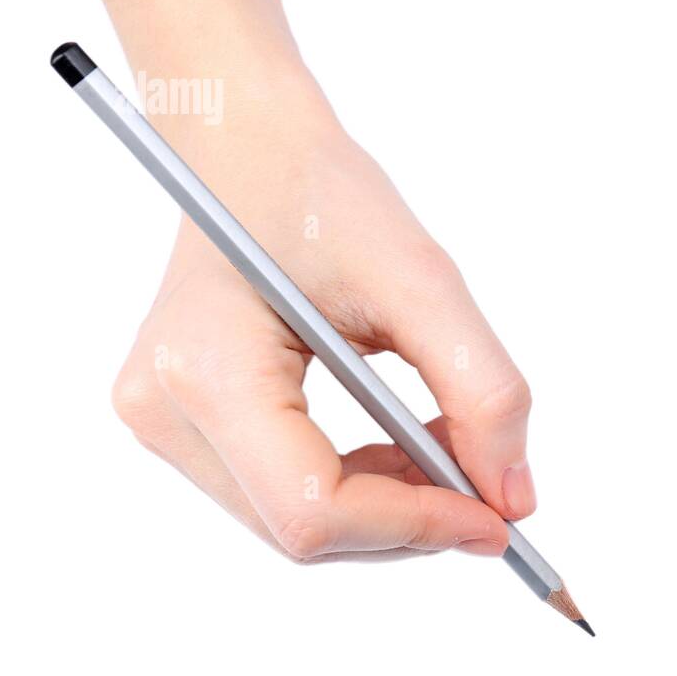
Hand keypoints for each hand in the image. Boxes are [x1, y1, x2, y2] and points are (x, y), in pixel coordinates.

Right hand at [110, 68, 535, 561]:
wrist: (249, 146)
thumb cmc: (319, 189)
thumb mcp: (421, 278)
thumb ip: (480, 390)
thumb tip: (512, 496)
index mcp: (207, 370)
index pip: (312, 511)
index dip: (416, 525)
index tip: (497, 517)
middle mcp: (164, 411)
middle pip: (303, 529)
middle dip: (410, 519)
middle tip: (489, 485)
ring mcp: (164, 421)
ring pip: (296, 522)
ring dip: (389, 504)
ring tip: (450, 447)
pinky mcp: (183, 420)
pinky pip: (282, 490)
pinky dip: (358, 484)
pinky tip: (405, 440)